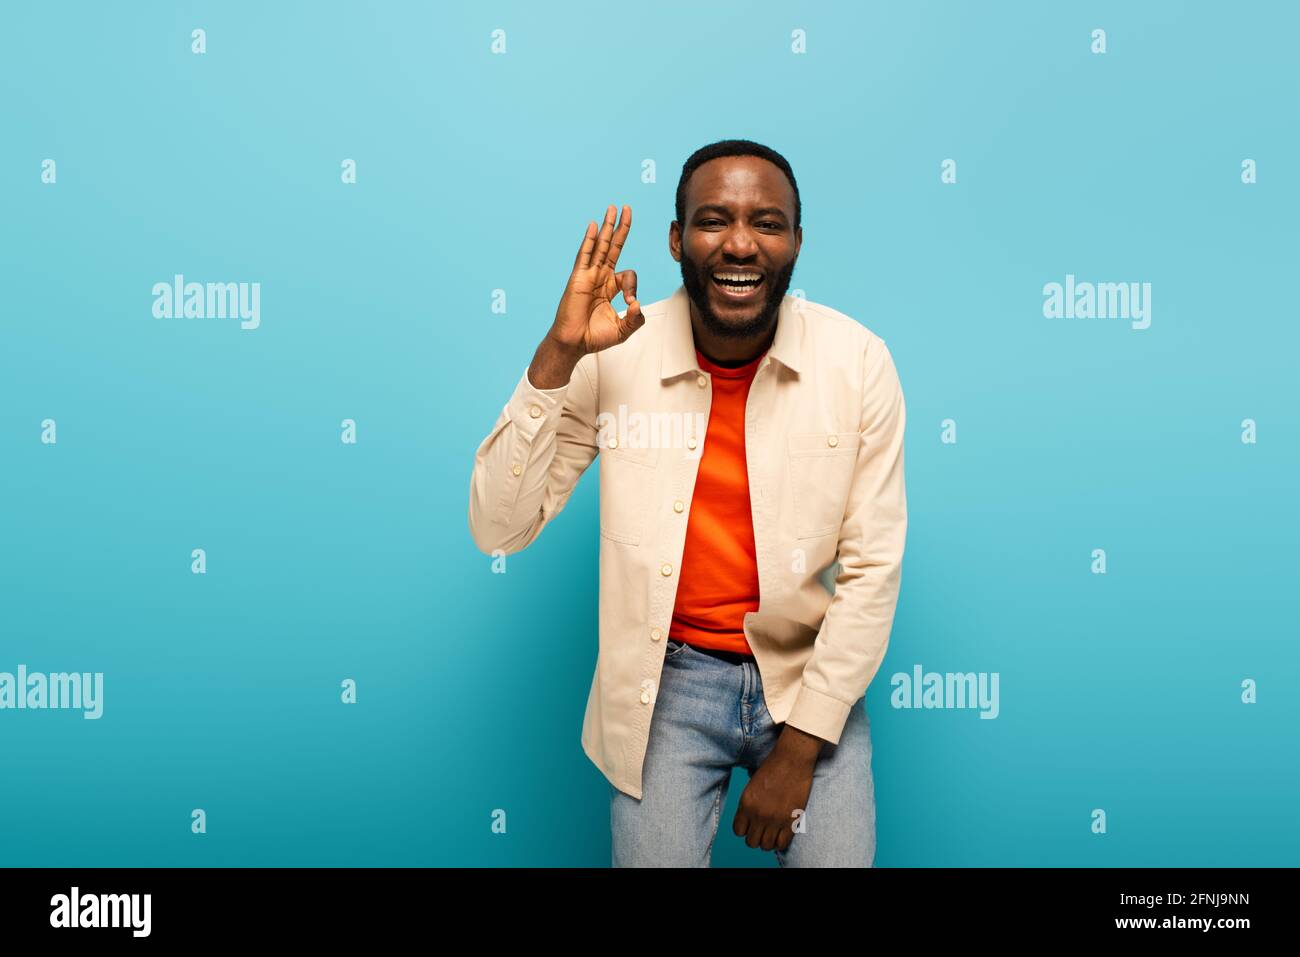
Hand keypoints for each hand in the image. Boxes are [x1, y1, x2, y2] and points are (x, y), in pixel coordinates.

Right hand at [549, 204, 644, 356]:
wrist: (574, 343)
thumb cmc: (594, 337)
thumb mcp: (623, 330)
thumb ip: (636, 319)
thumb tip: (639, 304)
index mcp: (610, 288)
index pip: (628, 275)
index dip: (633, 286)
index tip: (631, 303)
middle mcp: (600, 278)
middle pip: (613, 247)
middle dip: (622, 228)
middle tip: (628, 208)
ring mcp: (589, 276)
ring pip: (600, 246)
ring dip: (607, 227)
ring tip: (613, 208)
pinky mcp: (578, 278)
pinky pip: (584, 255)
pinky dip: (589, 240)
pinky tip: (594, 226)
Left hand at [733, 727, 823, 852]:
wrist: (792, 759)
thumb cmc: (773, 767)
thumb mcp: (752, 784)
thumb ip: (748, 802)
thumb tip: (748, 816)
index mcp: (745, 803)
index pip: (738, 831)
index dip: (745, 829)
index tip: (752, 825)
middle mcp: (758, 814)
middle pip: (751, 842)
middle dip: (756, 837)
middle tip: (763, 829)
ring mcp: (774, 819)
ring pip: (766, 846)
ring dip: (768, 841)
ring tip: (773, 832)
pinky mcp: (790, 821)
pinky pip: (782, 844)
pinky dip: (781, 842)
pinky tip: (782, 833)